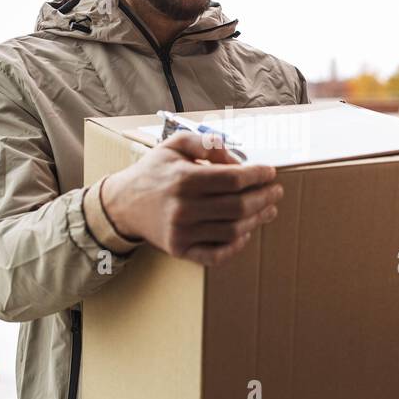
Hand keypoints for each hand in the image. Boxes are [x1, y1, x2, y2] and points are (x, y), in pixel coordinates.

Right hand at [100, 131, 282, 265]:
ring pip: (232, 230)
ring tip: (268, 210)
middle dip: (264, 198)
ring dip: (256, 220)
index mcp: (184, 179)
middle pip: (238, 206)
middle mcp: (183, 208)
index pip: (234, 179)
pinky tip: (246, 233)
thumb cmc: (154, 171)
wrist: (122, 203)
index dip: (258, 176)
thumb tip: (237, 159)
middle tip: (276, 192)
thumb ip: (207, 143)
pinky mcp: (180, 250)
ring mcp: (182, 232)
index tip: (270, 173)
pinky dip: (235, 247)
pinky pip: (216, 255)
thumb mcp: (175, 144)